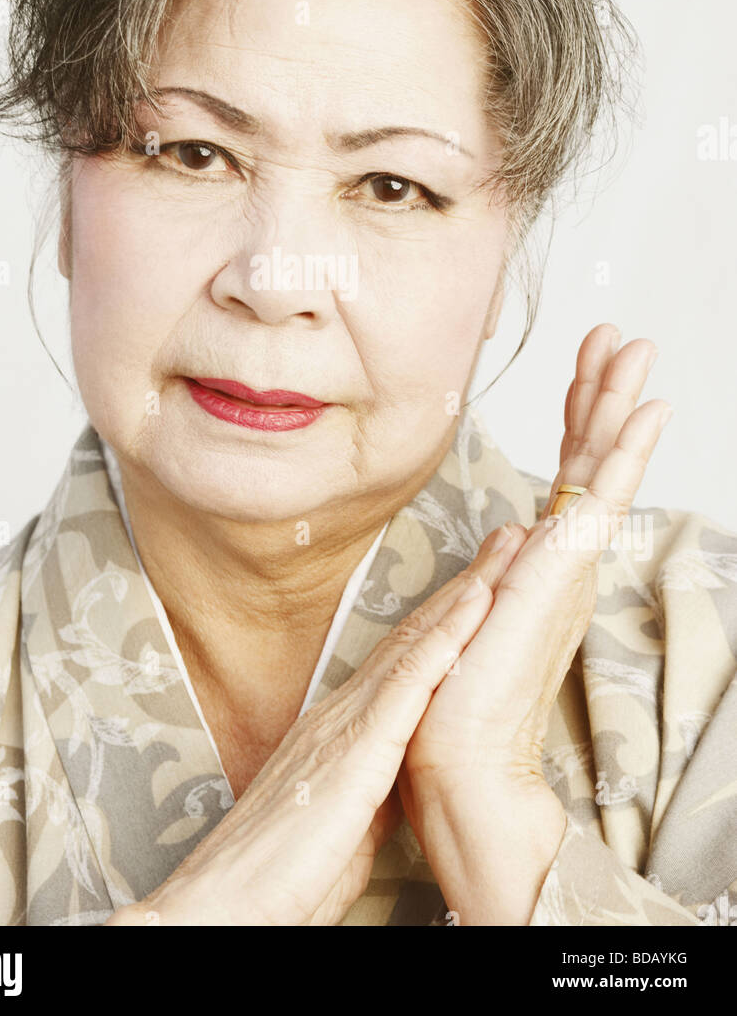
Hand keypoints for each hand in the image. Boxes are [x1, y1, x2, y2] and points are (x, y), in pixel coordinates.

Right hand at [104, 557, 497, 925]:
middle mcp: (340, 713)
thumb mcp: (341, 821)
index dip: (441, 624)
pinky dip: (444, 639)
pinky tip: (472, 609)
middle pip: (411, 640)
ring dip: (462, 599)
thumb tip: (396, 777)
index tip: (478, 589)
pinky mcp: (356, 747)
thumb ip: (370, 787)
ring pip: (414, 645)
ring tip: (500, 559)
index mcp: (338, 732)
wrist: (228, 900)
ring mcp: (345, 723)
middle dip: (460, 593)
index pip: (400, 664)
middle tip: (500, 550)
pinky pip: (408, 681)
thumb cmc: (280, 874)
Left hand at [397, 323, 671, 922]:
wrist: (460, 768)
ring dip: (621, 406)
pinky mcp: (564, 577)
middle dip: (604, 394)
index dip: (576, 416)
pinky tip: (646, 415)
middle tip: (624, 337)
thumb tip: (512, 531)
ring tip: (641, 351)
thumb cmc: (459, 707)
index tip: (587, 361)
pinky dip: (626, 454)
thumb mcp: (474, 618)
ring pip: (600, 468)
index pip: (564, 474)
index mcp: (540, 564)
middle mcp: (561, 560)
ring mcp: (568, 567)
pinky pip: (601, 503)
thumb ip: (498, 572)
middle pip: (588, 460)